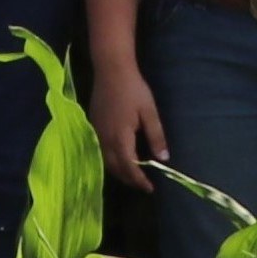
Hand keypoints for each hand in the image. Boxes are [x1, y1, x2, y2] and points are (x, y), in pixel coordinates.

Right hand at [89, 61, 168, 189]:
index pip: (130, 167)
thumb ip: (156, 136)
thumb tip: (164, 159)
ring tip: (133, 175)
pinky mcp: (93, 126)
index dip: (139, 180)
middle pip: (116, 168)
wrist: (110, 69)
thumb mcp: (149, 112)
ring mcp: (97, 133)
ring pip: (106, 161)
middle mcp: (105, 140)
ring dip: (119, 171)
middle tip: (143, 184)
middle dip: (129, 179)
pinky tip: (119, 157)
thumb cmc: (133, 89)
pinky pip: (100, 151)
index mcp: (121, 138)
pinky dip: (110, 160)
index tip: (151, 188)